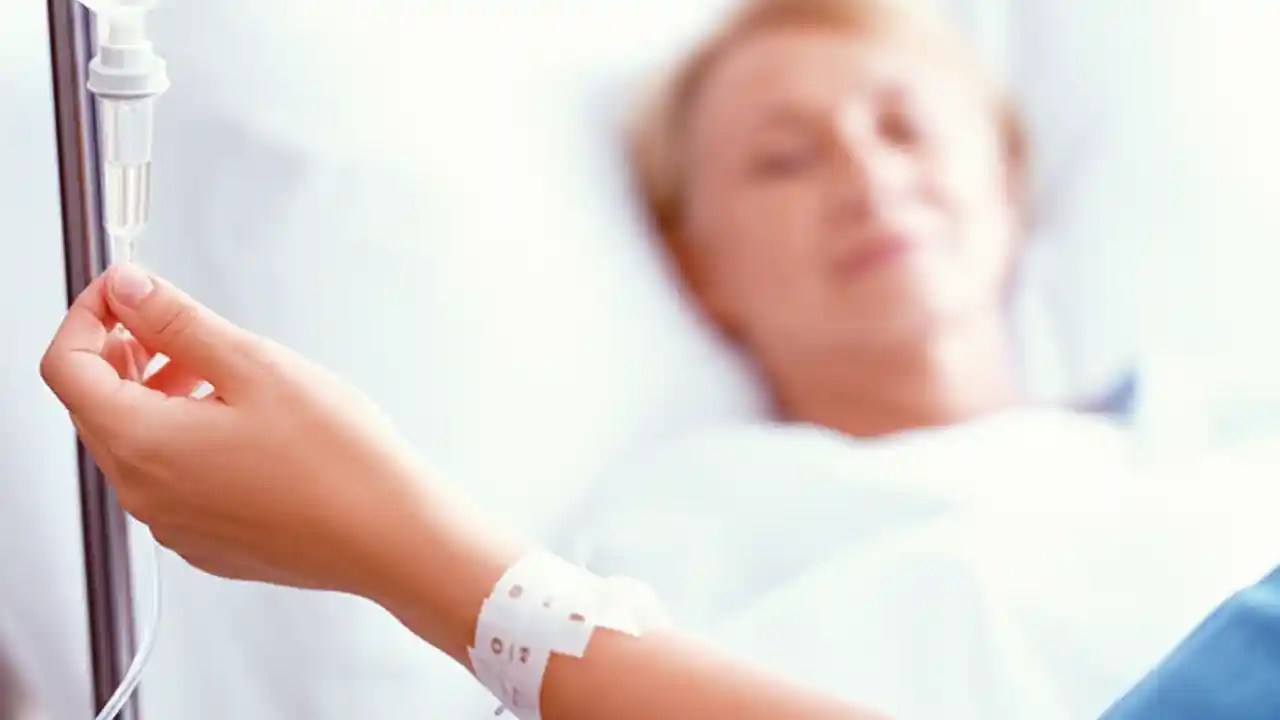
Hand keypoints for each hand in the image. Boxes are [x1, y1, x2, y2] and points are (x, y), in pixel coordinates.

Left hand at [39, 265, 486, 610]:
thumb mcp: (255, 365)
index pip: (65, 366)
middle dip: (123, 352)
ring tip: (220, 372)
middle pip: (94, 405)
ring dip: (156, 394)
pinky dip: (185, 438)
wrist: (391, 538)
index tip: (125, 291)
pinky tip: (243, 424)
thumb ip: (177, 321)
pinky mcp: (206, 541)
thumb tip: (126, 289)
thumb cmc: (338, 461)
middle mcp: (143, 493)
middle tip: (175, 324)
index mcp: (142, 444)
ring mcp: (173, 524)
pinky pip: (169, 480)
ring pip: (134, 442)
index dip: (88, 314)